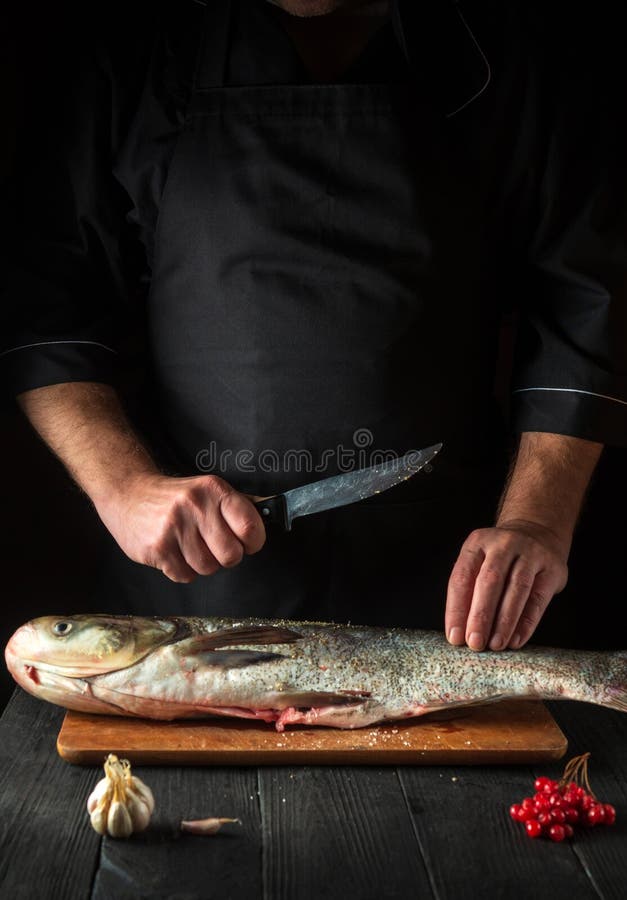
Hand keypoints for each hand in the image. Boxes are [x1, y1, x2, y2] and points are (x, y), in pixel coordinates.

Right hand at [96, 473, 265, 582]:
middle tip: (215, 547)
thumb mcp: (207, 491)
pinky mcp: (157, 548)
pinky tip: (174, 552)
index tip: (247, 543)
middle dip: (226, 557)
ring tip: (190, 546)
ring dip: (202, 564)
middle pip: (231, 555)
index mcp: (214, 490)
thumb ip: (233, 509)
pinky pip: (185, 575)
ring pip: (208, 568)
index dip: (254, 542)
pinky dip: (182, 569)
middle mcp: (195, 507)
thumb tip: (261, 530)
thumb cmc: (175, 497)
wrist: (128, 492)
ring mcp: (174, 528)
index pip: (250, 527)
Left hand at [445, 519, 568, 651]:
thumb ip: (469, 590)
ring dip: (505, 621)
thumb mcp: (480, 561)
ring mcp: (530, 554)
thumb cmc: (500, 556)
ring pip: (517, 589)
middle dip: (481, 615)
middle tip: (475, 642)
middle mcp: (503, 544)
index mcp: (477, 543)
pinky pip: (538, 599)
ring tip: (496, 644)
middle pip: (490, 581)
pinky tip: (516, 639)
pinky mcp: (552, 569)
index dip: (456, 609)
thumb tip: (460, 630)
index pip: (461, 578)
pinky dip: (527, 622)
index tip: (455, 636)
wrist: (538, 531)